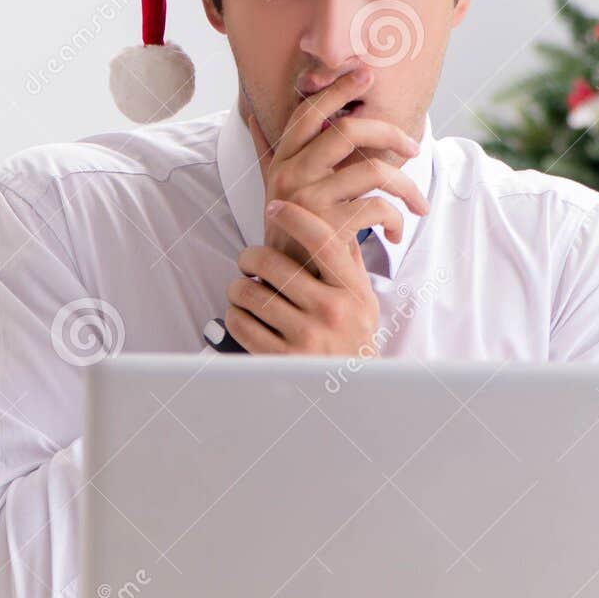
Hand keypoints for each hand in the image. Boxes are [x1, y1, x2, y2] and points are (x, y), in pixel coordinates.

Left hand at [223, 202, 381, 355]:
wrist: (357, 390)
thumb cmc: (355, 339)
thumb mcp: (363, 300)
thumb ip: (348, 264)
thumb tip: (340, 221)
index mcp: (351, 290)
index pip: (323, 241)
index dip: (296, 218)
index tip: (276, 207)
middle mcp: (331, 311)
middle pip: (273, 264)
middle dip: (250, 257)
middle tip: (248, 261)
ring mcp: (307, 336)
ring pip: (250, 292)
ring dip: (238, 287)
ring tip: (244, 290)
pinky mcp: (282, 359)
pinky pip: (241, 323)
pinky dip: (234, 315)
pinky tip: (243, 314)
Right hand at [243, 69, 427, 275]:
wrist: (288, 288)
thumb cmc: (289, 237)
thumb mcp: (274, 192)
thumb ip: (268, 154)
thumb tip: (251, 118)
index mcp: (281, 162)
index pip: (308, 111)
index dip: (337, 88)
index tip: (365, 73)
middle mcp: (290, 175)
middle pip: (347, 131)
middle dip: (389, 131)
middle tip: (414, 146)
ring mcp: (308, 201)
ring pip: (373, 171)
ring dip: (407, 186)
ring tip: (419, 204)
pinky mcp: (327, 228)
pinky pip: (378, 208)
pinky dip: (397, 220)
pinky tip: (396, 233)